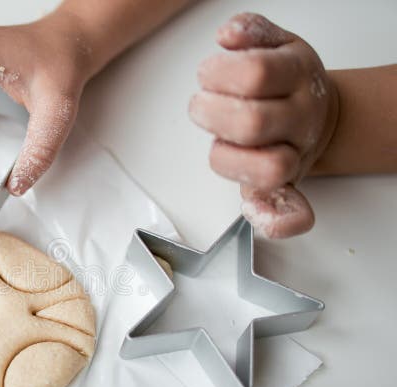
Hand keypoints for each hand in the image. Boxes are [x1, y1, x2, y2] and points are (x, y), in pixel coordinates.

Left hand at [189, 13, 338, 237]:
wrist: (320, 112)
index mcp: (298, 77)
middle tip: (200, 105)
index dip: (219, 74)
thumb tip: (229, 35)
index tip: (207, 75)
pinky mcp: (286, 187)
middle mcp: (301, 119)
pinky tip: (253, 210)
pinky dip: (278, 219)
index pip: (256, 75)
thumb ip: (251, 34)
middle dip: (212, 114)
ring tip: (215, 139)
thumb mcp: (273, 44)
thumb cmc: (284, 82)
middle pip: (253, 123)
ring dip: (226, 157)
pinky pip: (294, 211)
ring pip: (268, 168)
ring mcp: (296, 155)